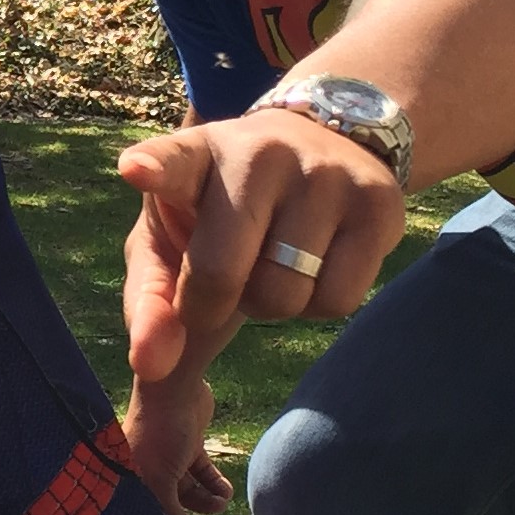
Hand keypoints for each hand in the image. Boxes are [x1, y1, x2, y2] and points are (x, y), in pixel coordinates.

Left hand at [116, 112, 403, 381]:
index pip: (171, 161)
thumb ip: (150, 305)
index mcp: (194, 156)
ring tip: (272, 260)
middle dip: (208, 306)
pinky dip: (317, 304)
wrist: (326, 148)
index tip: (136, 170)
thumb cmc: (224, 214)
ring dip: (269, 304)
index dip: (154, 168)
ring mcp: (324, 173)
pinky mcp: (378, 203)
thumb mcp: (172, 244)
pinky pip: (338, 301)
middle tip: (216, 287)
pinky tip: (314, 264)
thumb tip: (152, 366)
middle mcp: (259, 154)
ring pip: (284, 296)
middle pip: (219, 273)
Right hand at [123, 372, 233, 514]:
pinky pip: (203, 471)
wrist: (176, 387)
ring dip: (207, 500)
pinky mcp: (188, 444)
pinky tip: (225, 489)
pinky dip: (215, 482)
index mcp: (130, 479)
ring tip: (221, 502)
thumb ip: (168, 512)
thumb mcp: (161, 479)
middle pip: (168, 504)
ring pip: (189, 489)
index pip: (145, 512)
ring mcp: (168, 456)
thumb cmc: (159, 433)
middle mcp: (145, 470)